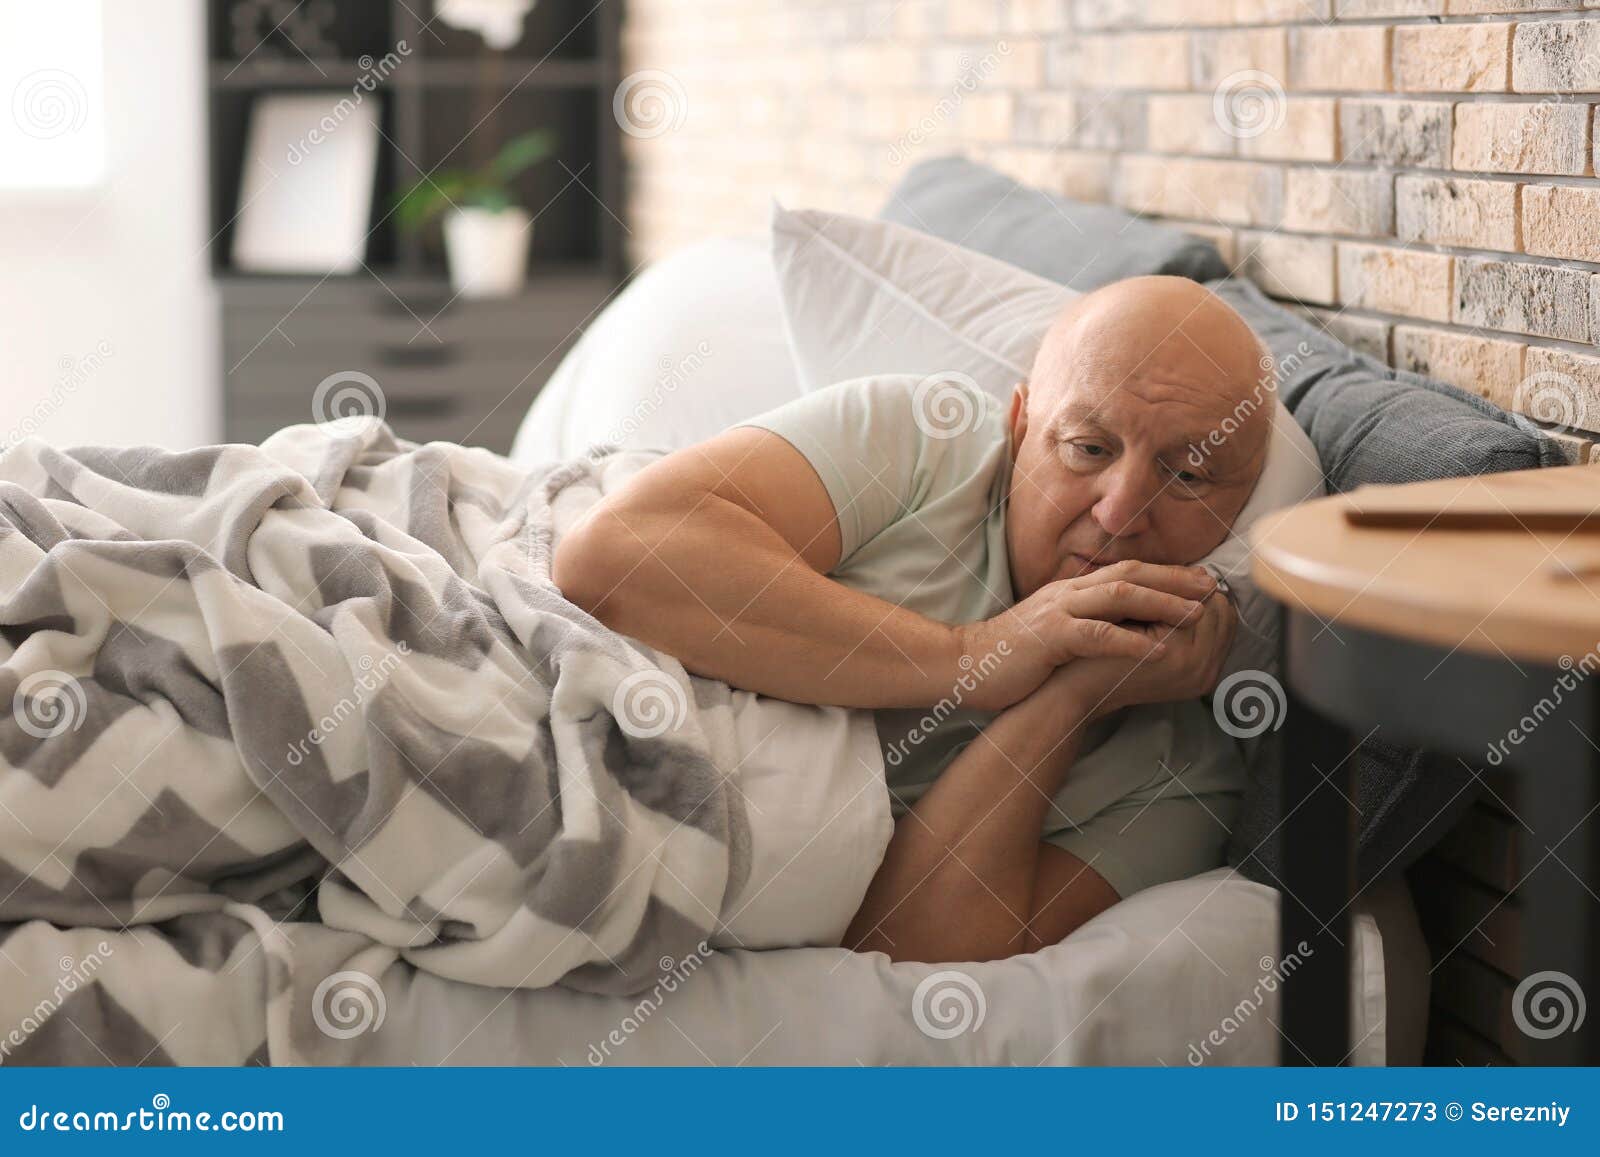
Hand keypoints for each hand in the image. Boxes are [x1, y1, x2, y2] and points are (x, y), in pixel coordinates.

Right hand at [956, 561, 1218, 711]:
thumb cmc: (1012, 656)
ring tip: (1197, 613)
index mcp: (1071, 590)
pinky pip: (1097, 636)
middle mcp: (1068, 592)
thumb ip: (1085, 621)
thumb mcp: (1054, 630)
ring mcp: (1059, 612)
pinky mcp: (1050, 638)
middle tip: (1214, 587)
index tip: (1202, 580)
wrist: (965, 663)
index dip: (1167, 574)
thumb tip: (1123, 626)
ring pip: (1120, 597)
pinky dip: (1131, 642)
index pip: (1127, 571)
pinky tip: (1159, 650)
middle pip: (1131, 574)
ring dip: (1163, 604)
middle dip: (1176, 580)